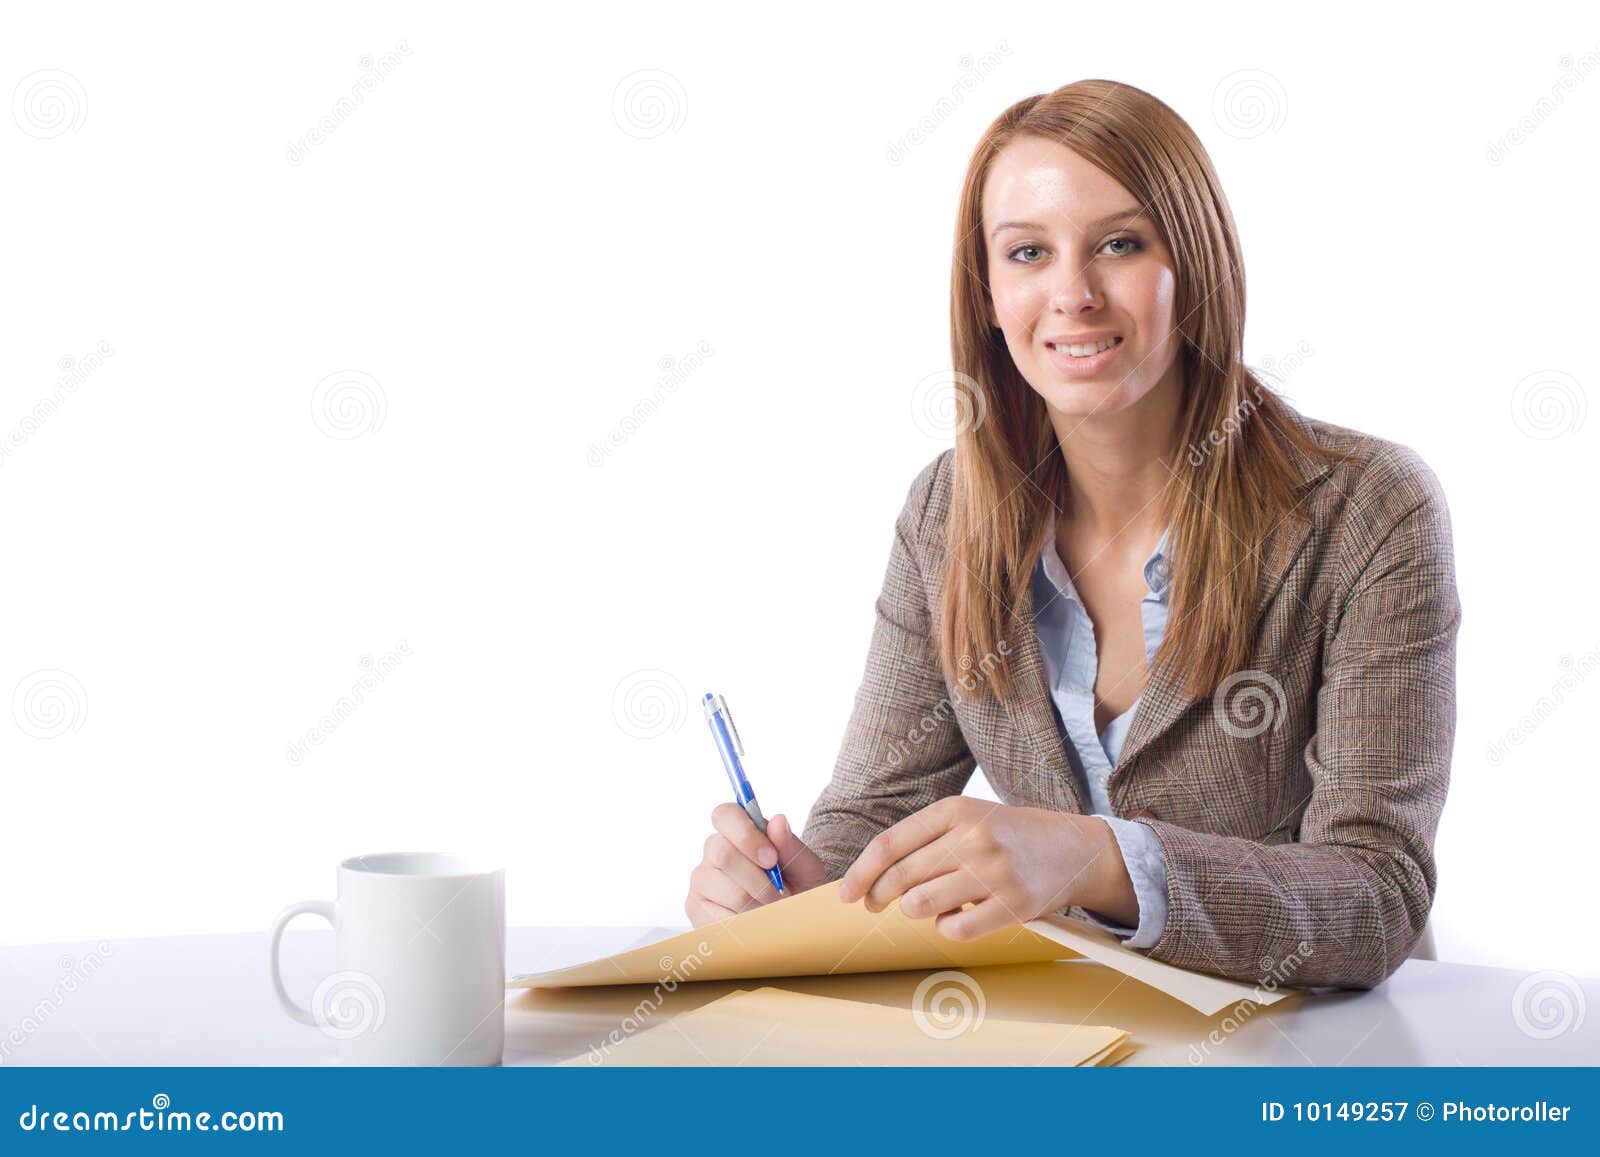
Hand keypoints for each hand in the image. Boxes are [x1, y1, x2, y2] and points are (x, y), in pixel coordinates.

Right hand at [685, 803, 827, 926]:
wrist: (793, 920)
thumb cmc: (798, 888)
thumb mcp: (805, 868)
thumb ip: (791, 846)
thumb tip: (778, 820)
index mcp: (738, 830)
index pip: (725, 815)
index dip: (746, 835)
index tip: (771, 858)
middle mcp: (713, 849)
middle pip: (724, 854)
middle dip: (759, 879)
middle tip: (781, 893)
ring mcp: (702, 879)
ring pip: (729, 892)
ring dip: (759, 905)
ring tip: (773, 909)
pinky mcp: (697, 908)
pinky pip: (722, 918)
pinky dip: (748, 923)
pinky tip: (755, 920)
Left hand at [836, 797, 1134, 939]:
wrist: (1074, 847)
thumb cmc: (1008, 834)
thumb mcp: (968, 817)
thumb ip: (925, 839)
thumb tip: (872, 877)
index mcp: (955, 809)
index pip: (890, 844)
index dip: (861, 872)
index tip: (846, 893)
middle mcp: (972, 836)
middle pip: (900, 877)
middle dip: (878, 896)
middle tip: (875, 905)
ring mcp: (994, 871)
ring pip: (921, 904)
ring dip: (914, 910)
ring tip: (925, 904)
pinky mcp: (1013, 904)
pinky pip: (955, 929)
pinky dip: (946, 928)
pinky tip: (956, 918)